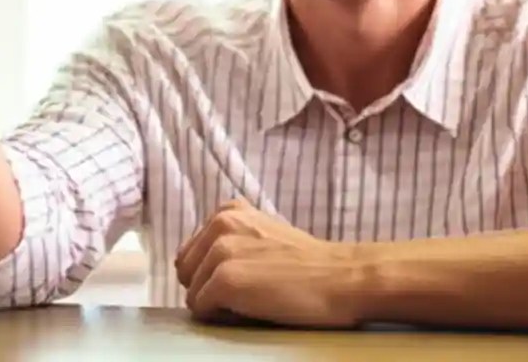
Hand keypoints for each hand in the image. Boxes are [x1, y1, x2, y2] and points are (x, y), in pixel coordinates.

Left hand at [174, 198, 363, 327]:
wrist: (342, 278)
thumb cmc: (309, 265)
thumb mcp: (263, 234)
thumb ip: (231, 239)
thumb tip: (197, 267)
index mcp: (229, 211)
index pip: (191, 252)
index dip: (209, 273)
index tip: (241, 278)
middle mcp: (220, 224)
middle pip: (184, 271)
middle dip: (206, 286)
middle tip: (247, 292)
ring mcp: (221, 252)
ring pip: (191, 292)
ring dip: (216, 303)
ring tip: (253, 298)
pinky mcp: (226, 281)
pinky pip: (201, 309)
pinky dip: (220, 317)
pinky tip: (251, 309)